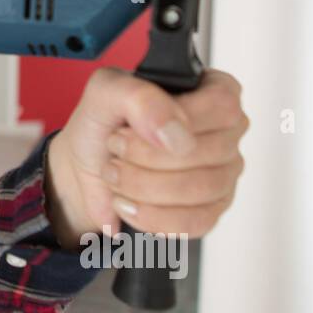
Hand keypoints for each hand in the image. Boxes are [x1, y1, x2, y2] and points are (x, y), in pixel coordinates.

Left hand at [44, 67, 248, 245]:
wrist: (86, 168)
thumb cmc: (103, 124)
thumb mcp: (105, 92)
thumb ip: (140, 96)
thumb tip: (176, 132)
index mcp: (212, 90)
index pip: (222, 104)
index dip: (176, 119)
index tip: (131, 128)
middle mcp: (226, 132)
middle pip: (210, 151)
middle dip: (145, 156)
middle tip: (114, 147)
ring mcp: (223, 174)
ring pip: (201, 190)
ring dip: (142, 186)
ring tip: (115, 173)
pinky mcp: (211, 211)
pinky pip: (194, 223)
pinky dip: (150, 216)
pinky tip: (126, 202)